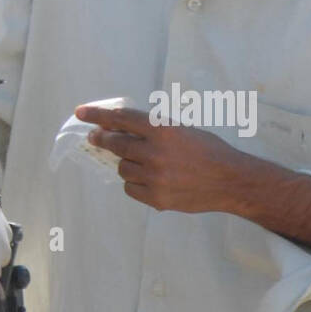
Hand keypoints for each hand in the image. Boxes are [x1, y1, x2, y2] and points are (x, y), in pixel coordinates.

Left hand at [75, 103, 248, 214]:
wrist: (230, 180)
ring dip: (125, 163)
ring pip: (122, 168)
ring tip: (141, 163)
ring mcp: (154, 177)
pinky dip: (134, 183)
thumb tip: (120, 128)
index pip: (120, 118)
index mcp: (161, 129)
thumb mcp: (180, 128)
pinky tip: (147, 180)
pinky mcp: (157, 198)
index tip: (80, 113)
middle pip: (115, 144)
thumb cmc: (207, 149)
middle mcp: (154, 152)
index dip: (97, 115)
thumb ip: (152, 128)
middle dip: (102, 139)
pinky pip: (130, 189)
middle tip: (96, 138)